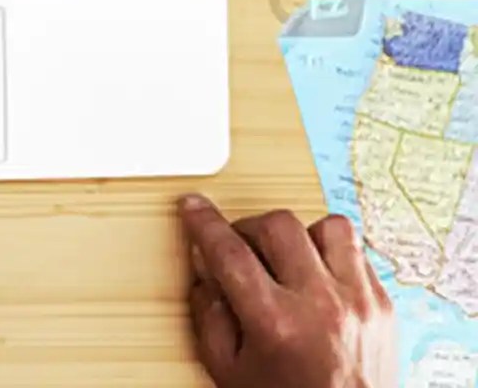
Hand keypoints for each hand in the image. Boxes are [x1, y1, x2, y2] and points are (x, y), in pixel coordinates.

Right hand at [177, 194, 395, 387]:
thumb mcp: (228, 371)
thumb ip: (208, 317)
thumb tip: (205, 272)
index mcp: (276, 324)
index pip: (230, 254)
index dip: (205, 224)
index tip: (194, 207)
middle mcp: (321, 306)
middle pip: (279, 226)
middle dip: (250, 228)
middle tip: (241, 247)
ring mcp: (359, 302)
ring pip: (328, 227)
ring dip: (299, 235)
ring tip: (287, 259)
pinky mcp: (383, 305)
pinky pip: (357, 252)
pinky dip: (331, 255)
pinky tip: (317, 276)